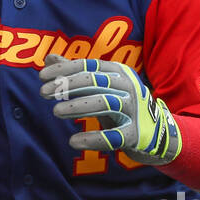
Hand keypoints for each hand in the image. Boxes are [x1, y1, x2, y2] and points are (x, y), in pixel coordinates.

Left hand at [39, 54, 181, 165]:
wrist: (158, 132)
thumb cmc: (121, 104)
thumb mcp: (101, 85)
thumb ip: (75, 73)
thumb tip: (48, 58)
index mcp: (118, 71)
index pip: (88, 65)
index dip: (64, 70)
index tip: (42, 77)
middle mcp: (128, 87)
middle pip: (94, 81)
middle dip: (67, 86)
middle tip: (44, 93)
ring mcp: (134, 110)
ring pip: (104, 103)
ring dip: (77, 107)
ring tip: (56, 111)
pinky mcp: (135, 134)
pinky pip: (113, 136)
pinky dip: (92, 139)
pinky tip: (73, 141)